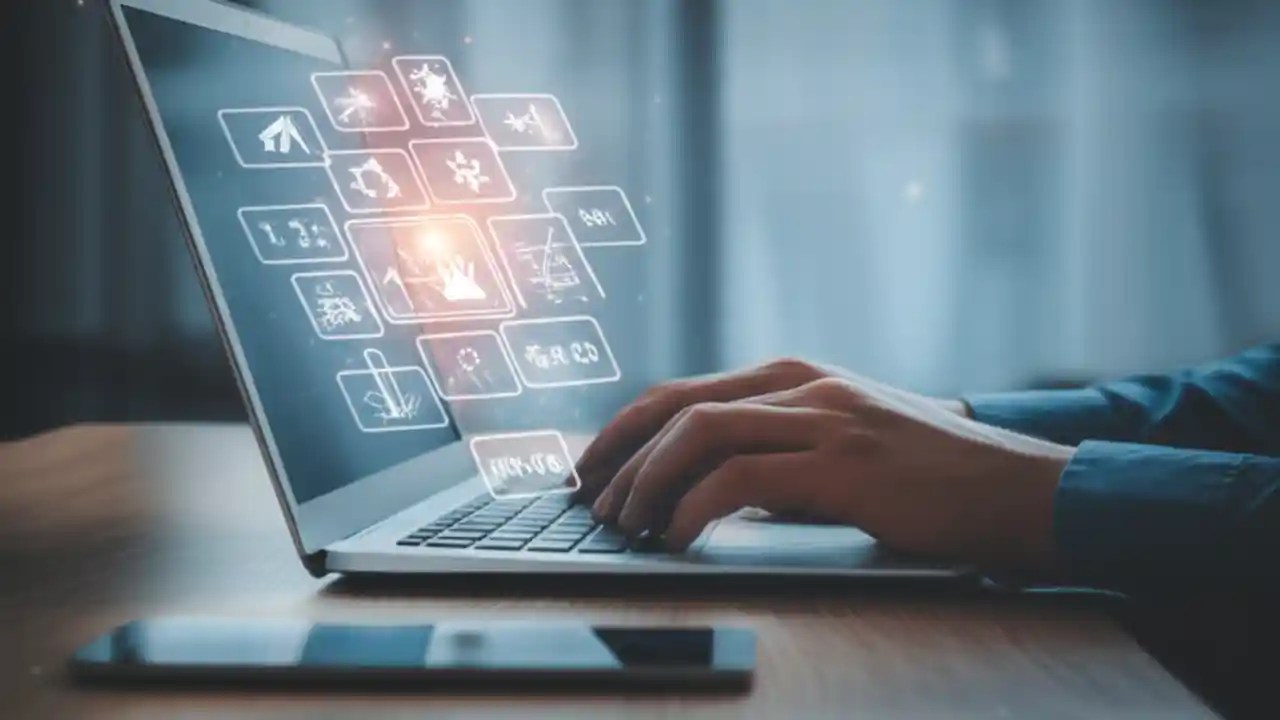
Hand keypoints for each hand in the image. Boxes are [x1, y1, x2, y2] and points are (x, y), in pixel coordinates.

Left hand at [577, 364, 1072, 573]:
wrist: (1013, 487)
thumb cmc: (925, 473)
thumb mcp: (841, 443)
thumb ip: (777, 451)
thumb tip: (706, 487)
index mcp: (793, 376)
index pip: (683, 392)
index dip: (625, 429)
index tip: (591, 467)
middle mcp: (801, 385)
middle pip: (678, 405)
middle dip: (621, 453)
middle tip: (591, 500)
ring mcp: (823, 418)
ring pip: (700, 433)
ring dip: (649, 481)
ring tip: (628, 523)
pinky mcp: (843, 464)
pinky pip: (742, 479)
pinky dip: (695, 506)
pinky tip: (679, 536)